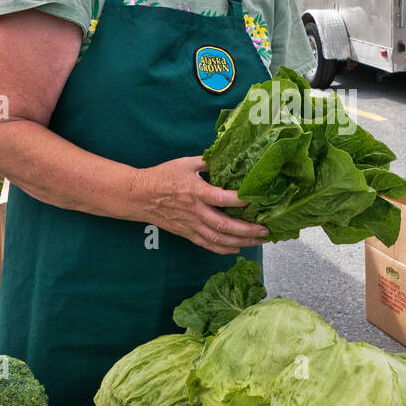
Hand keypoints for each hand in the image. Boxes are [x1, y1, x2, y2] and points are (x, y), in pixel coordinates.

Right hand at [133, 156, 267, 253]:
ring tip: (258, 242)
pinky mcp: (187, 234)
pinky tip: (237, 249)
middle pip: (225, 225)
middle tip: (266, 230)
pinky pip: (207, 245)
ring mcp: (191, 225)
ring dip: (241, 242)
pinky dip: (224, 249)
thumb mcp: (185, 163)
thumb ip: (207, 161)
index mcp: (196, 192)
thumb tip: (228, 156)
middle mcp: (196, 212)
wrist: (138, 196)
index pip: (223, 198)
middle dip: (248, 230)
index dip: (241, 200)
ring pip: (219, 239)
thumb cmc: (162, 176)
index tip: (257, 200)